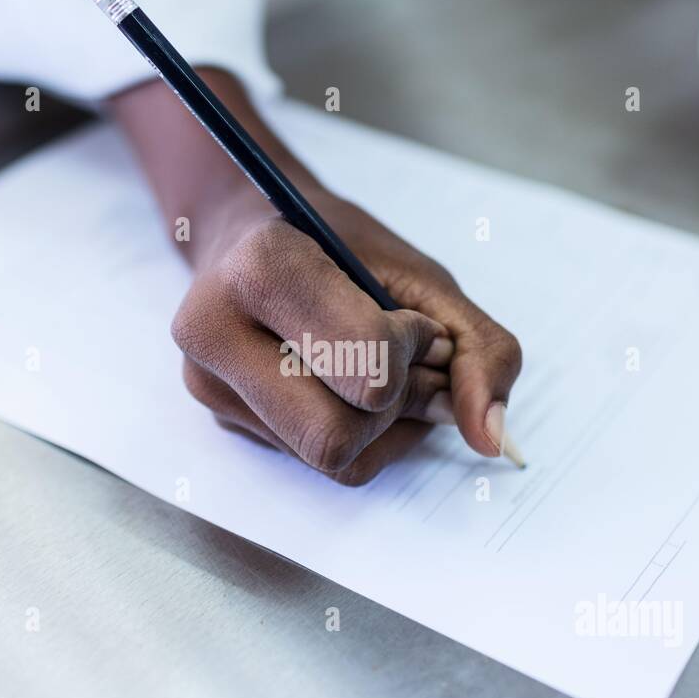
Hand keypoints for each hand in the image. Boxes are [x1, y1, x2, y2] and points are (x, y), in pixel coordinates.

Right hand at [171, 187, 521, 484]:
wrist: (250, 231)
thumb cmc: (337, 244)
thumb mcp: (424, 274)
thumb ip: (480, 349)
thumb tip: (490, 439)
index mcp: (261, 269)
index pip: (366, 366)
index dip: (410, 348)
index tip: (406, 317)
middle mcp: (213, 332)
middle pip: (337, 436)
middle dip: (393, 402)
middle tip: (403, 355)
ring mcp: (208, 383)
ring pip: (332, 458)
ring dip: (383, 423)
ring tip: (377, 368)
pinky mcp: (221, 418)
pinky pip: (320, 466)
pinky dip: (363, 436)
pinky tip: (353, 389)